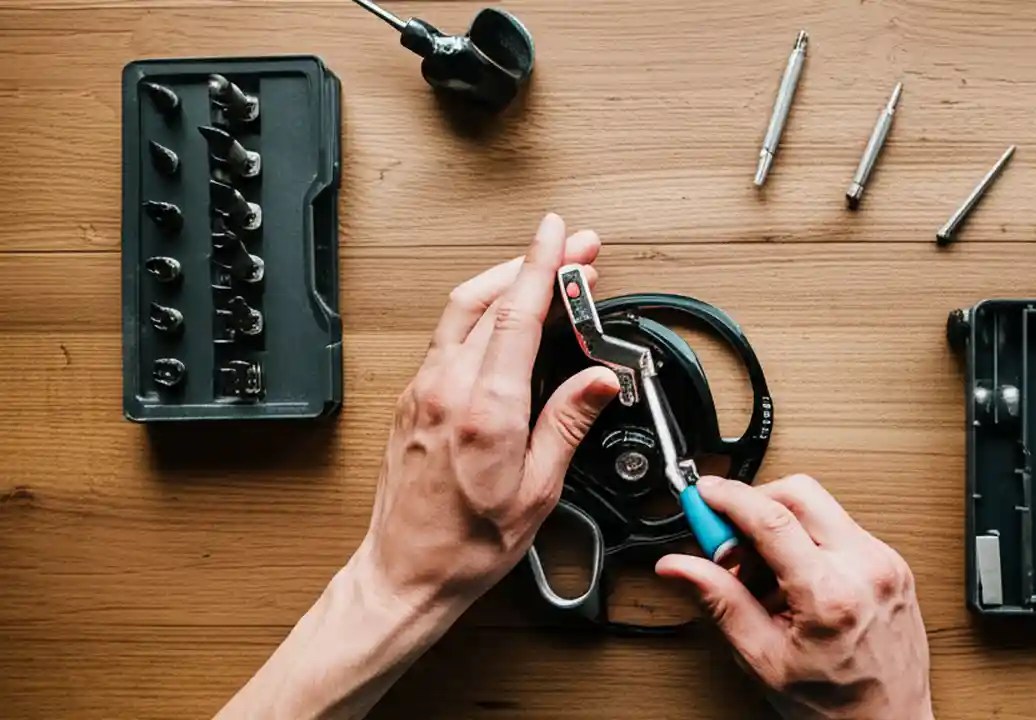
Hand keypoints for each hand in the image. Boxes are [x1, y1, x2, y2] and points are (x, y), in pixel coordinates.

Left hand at [357, 213, 620, 614]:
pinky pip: (448, 336)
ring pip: (463, 310)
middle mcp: (446, 390)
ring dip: (505, 281)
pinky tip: (505, 317)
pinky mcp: (411, 399)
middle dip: (535, 264)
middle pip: (491, 300)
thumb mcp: (538, 492)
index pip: (517, 316)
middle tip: (575, 249)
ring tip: (545, 273)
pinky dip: (483, 311)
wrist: (404, 573)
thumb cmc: (466, 546)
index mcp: (485, 411)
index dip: (543, 266)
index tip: (561, 235)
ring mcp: (422, 391)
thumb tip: (600, 379)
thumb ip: (567, 423)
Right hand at [656, 475, 932, 719]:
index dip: (730, 498)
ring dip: (781, 525)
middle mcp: (866, 568)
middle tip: (729, 541)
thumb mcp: (764, 659)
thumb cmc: (837, 705)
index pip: (772, 519)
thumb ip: (720, 603)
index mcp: (831, 594)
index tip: (705, 494)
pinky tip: (793, 580)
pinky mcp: (892, 563)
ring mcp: (885, 562)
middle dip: (755, 503)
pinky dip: (807, 541)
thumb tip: (680, 567)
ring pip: (820, 508)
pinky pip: (840, 529)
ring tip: (764, 576)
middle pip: (799, 493)